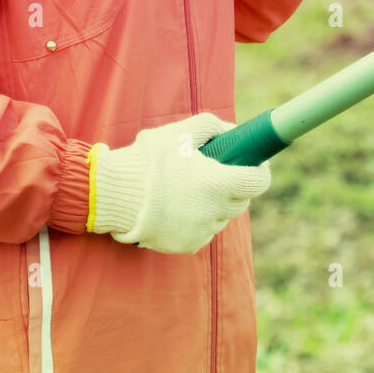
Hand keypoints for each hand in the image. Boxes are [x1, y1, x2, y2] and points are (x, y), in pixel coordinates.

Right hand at [90, 113, 270, 253]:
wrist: (113, 195)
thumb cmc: (149, 161)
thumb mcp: (180, 132)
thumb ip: (213, 126)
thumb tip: (233, 131)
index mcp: (218, 185)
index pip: (259, 182)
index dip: (260, 170)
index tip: (255, 162)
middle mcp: (214, 213)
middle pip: (241, 200)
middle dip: (236, 185)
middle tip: (220, 170)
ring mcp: (201, 233)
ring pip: (222, 216)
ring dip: (217, 203)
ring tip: (193, 187)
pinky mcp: (187, 246)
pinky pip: (204, 230)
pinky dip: (199, 219)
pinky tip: (180, 205)